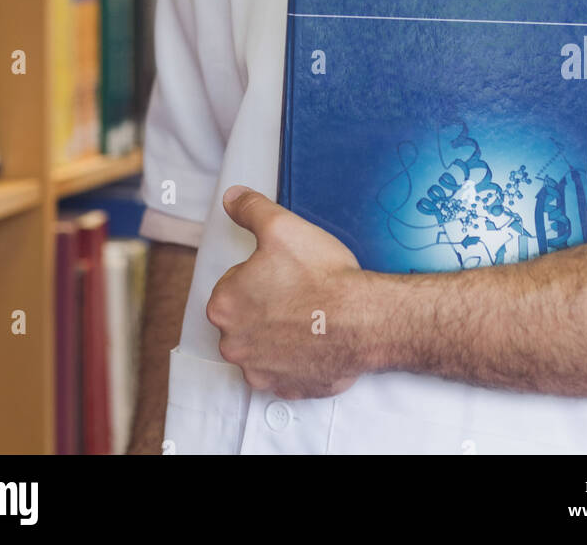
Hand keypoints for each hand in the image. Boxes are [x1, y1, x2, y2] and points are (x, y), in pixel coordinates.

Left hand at [206, 186, 368, 399]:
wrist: (362, 318)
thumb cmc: (321, 276)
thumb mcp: (280, 226)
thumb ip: (249, 209)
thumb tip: (232, 198)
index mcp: (224, 305)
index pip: (232, 284)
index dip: (260, 274)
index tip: (282, 272)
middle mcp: (234, 344)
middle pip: (245, 317)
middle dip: (265, 305)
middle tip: (297, 292)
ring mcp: (260, 371)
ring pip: (263, 345)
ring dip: (279, 334)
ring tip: (308, 316)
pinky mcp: (287, 388)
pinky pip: (285, 370)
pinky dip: (297, 358)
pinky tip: (314, 340)